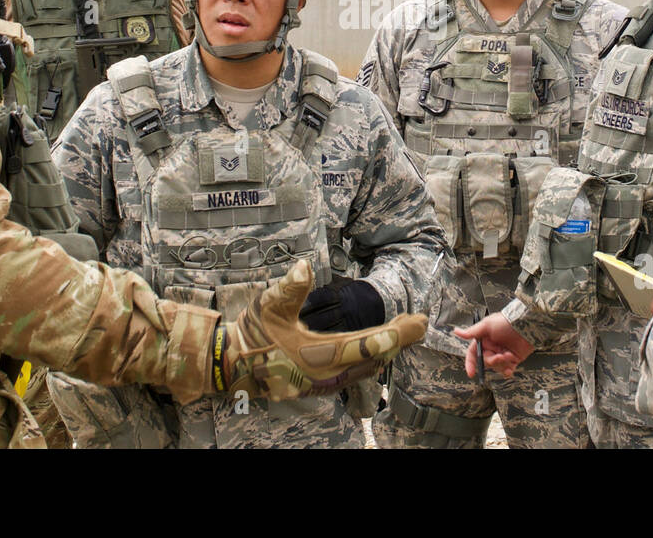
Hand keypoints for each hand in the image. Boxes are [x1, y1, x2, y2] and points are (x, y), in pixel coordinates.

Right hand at [210, 260, 425, 401]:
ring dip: (387, 350)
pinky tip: (377, 348)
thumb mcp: (268, 307)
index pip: (368, 344)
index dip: (397, 333)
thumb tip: (304, 267)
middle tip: (420, 323)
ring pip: (367, 368)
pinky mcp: (321, 385)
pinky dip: (371, 358)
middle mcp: (328, 374)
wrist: (232, 366)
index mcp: (319, 355)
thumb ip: (290, 289)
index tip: (417, 321)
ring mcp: (325, 383)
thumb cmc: (251, 336)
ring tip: (404, 332)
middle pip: (375, 358)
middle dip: (399, 340)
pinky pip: (356, 373)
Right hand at [454, 314, 533, 378]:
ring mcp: (502, 354)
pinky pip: (507, 370)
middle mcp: (492, 348)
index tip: (471, 373)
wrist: (526, 325)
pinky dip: (508, 371)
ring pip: (497, 367)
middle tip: (501, 356)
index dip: (470, 364)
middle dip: (493, 361)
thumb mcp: (487, 325)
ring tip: (509, 355)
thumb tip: (456, 331)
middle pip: (486, 362)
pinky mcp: (513, 359)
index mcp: (484, 340)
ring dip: (502, 364)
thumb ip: (472, 332)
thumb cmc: (505, 322)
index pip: (473, 354)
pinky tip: (511, 369)